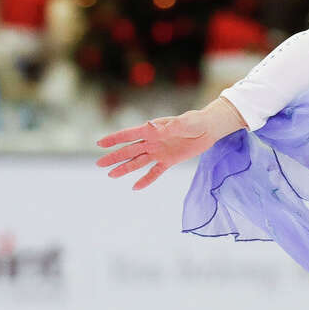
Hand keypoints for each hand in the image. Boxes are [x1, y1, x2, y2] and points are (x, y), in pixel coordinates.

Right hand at [95, 98, 246, 190]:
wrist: (209, 129)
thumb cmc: (195, 121)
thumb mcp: (183, 123)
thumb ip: (169, 127)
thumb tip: (153, 129)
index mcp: (153, 129)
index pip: (130, 134)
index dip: (115, 139)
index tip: (100, 143)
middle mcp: (153, 141)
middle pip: (130, 150)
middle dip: (114, 157)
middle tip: (99, 164)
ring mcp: (159, 152)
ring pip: (138, 162)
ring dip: (125, 168)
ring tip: (111, 175)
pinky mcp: (168, 161)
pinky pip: (155, 172)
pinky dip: (146, 180)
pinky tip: (136, 187)